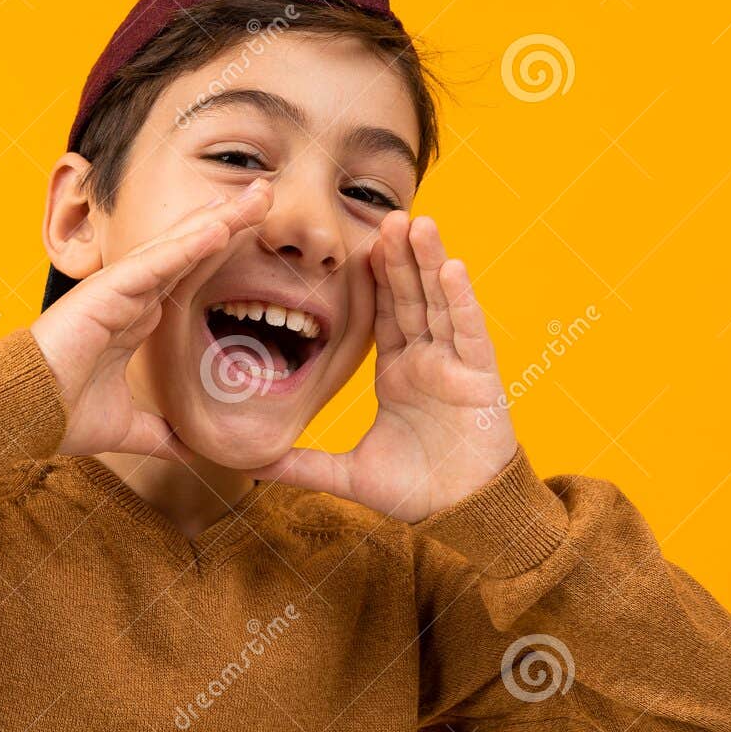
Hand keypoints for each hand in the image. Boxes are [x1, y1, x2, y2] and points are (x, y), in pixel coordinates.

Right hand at [32, 179, 272, 458]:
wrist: (23, 417)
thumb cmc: (61, 417)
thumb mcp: (128, 429)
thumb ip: (161, 435)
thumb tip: (190, 452)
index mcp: (136, 322)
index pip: (189, 279)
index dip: (221, 255)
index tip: (255, 235)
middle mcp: (131, 298)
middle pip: (190, 252)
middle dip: (229, 222)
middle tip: (266, 194)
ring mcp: (118, 291)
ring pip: (177, 247)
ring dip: (218, 220)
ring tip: (257, 195)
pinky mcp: (106, 292)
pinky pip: (154, 263)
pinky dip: (187, 245)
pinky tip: (219, 226)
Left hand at [248, 213, 515, 522]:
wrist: (461, 517)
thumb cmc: (416, 492)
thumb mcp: (346, 475)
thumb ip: (301, 465)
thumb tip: (251, 464)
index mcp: (399, 374)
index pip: (384, 315)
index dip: (374, 279)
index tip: (357, 243)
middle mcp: (428, 361)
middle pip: (411, 297)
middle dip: (400, 257)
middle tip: (386, 214)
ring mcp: (455, 365)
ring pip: (440, 303)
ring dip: (429, 262)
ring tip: (417, 221)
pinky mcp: (480, 377)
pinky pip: (468, 331)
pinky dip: (459, 299)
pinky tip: (452, 265)